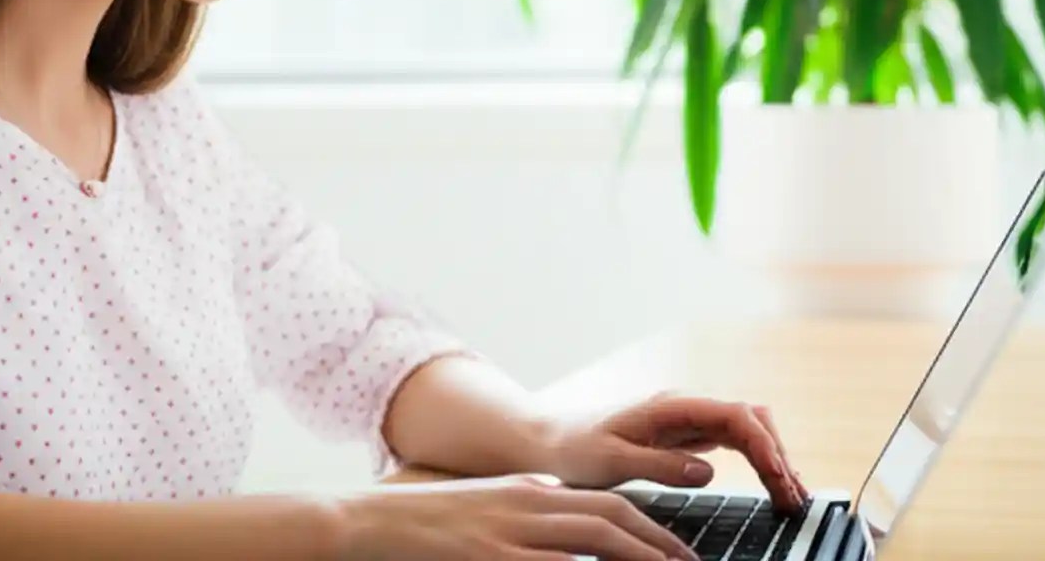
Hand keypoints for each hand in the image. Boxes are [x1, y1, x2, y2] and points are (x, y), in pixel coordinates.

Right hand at [336, 473, 700, 560]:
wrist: (368, 521)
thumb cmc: (424, 520)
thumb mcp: (486, 504)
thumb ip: (526, 505)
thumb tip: (562, 514)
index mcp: (528, 490)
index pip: (605, 504)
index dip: (649, 527)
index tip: (677, 550)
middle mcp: (527, 504)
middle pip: (610, 518)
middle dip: (658, 543)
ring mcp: (509, 532)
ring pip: (592, 541)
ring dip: (637, 558)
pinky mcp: (490, 557)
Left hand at [539, 393, 808, 511]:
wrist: (551, 439)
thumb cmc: (575, 448)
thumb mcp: (612, 461)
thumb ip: (659, 465)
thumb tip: (707, 471)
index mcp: (670, 406)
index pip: (734, 415)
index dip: (763, 445)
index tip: (779, 478)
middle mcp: (685, 407)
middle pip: (750, 418)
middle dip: (778, 454)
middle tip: (794, 498)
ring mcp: (687, 419)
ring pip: (746, 430)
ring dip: (773, 458)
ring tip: (792, 496)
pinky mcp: (684, 435)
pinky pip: (733, 442)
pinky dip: (757, 461)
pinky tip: (770, 483)